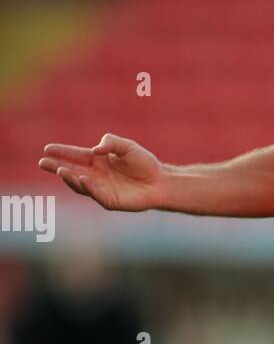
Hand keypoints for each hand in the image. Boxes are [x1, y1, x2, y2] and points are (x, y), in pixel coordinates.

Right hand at [38, 134, 166, 211]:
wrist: (160, 181)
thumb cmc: (144, 163)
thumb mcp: (126, 146)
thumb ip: (110, 142)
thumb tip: (95, 150)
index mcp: (98, 161)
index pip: (75, 155)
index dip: (61, 152)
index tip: (47, 148)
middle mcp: (96, 175)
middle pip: (72, 171)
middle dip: (57, 167)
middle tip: (43, 163)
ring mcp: (101, 189)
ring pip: (80, 185)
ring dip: (70, 178)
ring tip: (62, 170)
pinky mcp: (110, 201)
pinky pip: (95, 194)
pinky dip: (88, 187)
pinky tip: (83, 179)